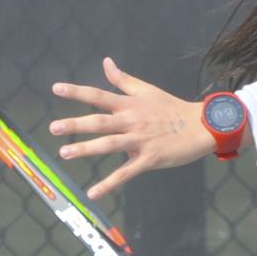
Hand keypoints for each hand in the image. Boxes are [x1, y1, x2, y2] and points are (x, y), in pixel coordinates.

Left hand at [51, 57, 215, 199]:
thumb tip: (106, 62)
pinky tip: (93, 193)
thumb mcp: (147, 90)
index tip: (56, 89)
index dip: (77, 92)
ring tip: (65, 153)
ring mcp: (141, 140)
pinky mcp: (149, 159)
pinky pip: (126, 173)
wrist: (202, 126)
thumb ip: (123, 79)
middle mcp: (132, 121)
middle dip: (76, 124)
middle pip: (100, 121)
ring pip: (110, 144)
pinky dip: (109, 184)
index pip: (99, 95)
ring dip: (86, 149)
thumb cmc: (173, 108)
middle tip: (54, 128)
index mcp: (130, 104)